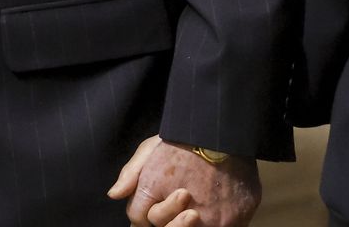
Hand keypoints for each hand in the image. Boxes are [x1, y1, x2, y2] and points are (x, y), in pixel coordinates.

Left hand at [108, 135, 260, 226]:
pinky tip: (218, 206)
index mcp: (153, 191)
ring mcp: (210, 219)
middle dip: (168, 218)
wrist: (225, 131)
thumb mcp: (150, 148)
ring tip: (198, 206)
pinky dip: (218, 223)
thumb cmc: (184, 138)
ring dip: (193, 222)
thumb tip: (115, 195)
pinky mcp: (234, 221)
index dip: (147, 210)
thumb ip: (131, 174)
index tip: (158, 200)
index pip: (139, 218)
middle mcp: (180, 210)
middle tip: (181, 196)